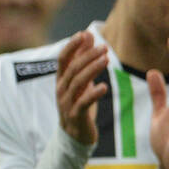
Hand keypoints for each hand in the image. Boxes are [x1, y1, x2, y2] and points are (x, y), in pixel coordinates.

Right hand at [56, 32, 109, 146]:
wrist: (75, 135)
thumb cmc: (79, 103)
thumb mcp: (81, 80)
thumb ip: (83, 59)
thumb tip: (88, 35)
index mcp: (61, 79)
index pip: (63, 59)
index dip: (72, 46)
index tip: (84, 34)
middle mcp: (61, 89)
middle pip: (73, 69)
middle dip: (88, 56)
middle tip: (104, 47)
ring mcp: (67, 102)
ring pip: (78, 83)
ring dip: (92, 70)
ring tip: (107, 60)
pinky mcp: (76, 115)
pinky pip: (83, 103)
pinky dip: (93, 94)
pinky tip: (104, 87)